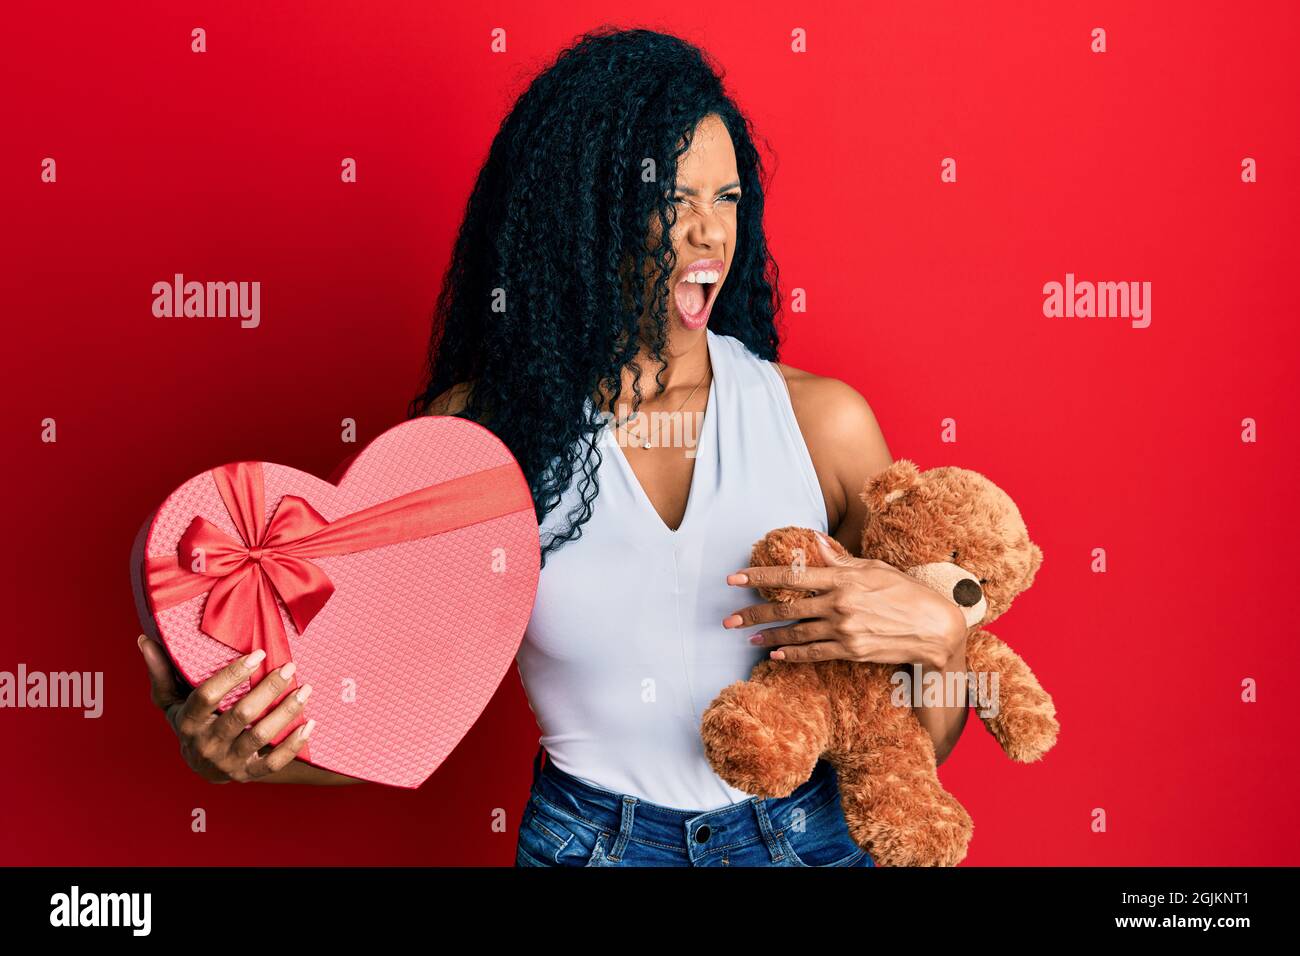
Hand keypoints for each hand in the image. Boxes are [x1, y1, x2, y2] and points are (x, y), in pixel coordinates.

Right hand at [138, 633, 314, 782]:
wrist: (201, 767)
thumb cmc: (191, 722)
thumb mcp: (172, 700)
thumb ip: (162, 671)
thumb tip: (145, 639)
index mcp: (188, 722)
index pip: (207, 696)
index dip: (232, 675)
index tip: (258, 654)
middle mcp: (206, 745)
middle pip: (240, 715)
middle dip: (267, 689)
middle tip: (290, 667)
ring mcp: (228, 762)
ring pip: (260, 736)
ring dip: (286, 712)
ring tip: (306, 689)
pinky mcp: (248, 774)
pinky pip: (273, 763)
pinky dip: (293, 744)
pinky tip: (309, 722)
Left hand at [723, 532, 965, 667]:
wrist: (935, 628)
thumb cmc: (907, 592)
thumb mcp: (875, 568)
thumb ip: (840, 560)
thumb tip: (814, 543)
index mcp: (843, 578)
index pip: (791, 576)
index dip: (758, 578)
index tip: (733, 580)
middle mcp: (839, 603)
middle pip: (785, 608)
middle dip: (752, 613)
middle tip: (728, 620)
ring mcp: (844, 629)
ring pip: (794, 633)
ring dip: (766, 636)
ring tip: (746, 637)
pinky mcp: (851, 651)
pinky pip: (813, 654)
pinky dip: (791, 654)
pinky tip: (774, 653)